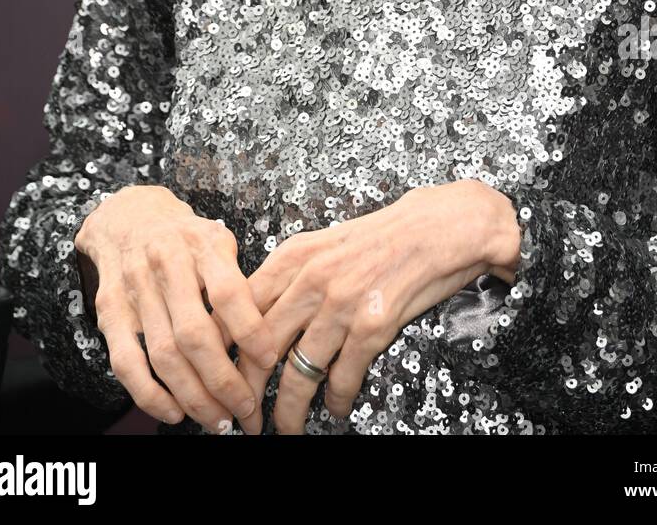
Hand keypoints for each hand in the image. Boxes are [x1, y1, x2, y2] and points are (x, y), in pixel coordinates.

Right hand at [75, 185, 278, 433]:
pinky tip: (175, 412)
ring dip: (193, 396)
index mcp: (202, 243)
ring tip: (218, 420)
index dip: (250, 331)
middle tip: (246, 409)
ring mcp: (134, 288)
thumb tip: (265, 341)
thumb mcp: (219, 242)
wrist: (128, 215)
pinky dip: (151, 395)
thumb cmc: (187, 238)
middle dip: (223, 380)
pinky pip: (126, 363)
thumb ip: (239, 283)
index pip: (227, 291)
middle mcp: (166, 263)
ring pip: (163, 354)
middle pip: (194, 334)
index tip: (269, 360)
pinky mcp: (109, 311)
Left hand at [235, 179, 522, 434]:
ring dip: (289, 410)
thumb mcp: (325, 244)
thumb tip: (257, 316)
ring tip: (286, 428)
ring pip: (297, 372)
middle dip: (246, 388)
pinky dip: (337, 400)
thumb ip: (291, 276)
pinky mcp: (372, 326)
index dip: (224, 346)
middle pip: (260, 346)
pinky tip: (336, 408)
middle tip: (241, 413)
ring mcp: (340, 303)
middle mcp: (310, 278)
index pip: (239, 307)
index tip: (217, 370)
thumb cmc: (383, 237)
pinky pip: (342, 378)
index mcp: (293, 255)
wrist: (439, 228)